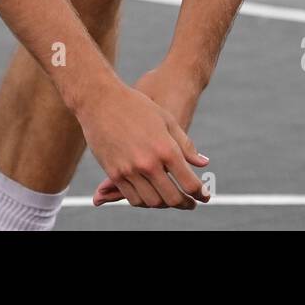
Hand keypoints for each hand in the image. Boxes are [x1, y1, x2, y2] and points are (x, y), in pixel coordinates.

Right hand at [78, 79, 208, 209]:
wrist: (100, 100)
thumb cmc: (136, 106)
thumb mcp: (167, 120)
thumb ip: (185, 145)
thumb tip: (203, 163)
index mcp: (166, 149)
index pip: (189, 183)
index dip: (200, 194)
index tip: (204, 197)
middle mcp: (149, 163)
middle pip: (172, 198)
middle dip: (185, 204)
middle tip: (189, 203)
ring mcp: (129, 170)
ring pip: (152, 202)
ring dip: (164, 204)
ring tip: (170, 199)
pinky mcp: (114, 173)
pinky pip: (132, 198)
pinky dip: (144, 201)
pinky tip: (150, 194)